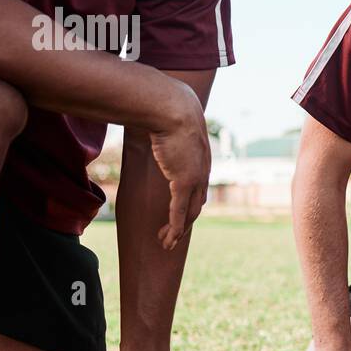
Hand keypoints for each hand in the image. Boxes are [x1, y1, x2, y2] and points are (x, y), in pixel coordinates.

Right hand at [148, 84, 209, 250]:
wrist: (173, 108)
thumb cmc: (168, 109)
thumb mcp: (170, 122)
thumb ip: (164, 128)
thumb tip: (148, 120)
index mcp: (201, 159)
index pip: (198, 188)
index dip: (189, 204)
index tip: (179, 215)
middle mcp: (202, 171)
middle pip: (196, 205)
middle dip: (185, 223)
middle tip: (173, 235)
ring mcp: (195, 178)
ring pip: (190, 213)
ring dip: (178, 230)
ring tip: (166, 242)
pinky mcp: (184, 182)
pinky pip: (179, 211)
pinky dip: (175, 227)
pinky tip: (169, 238)